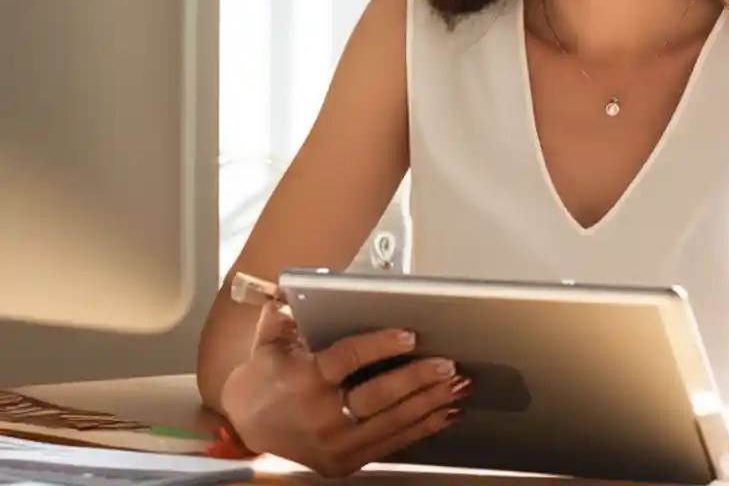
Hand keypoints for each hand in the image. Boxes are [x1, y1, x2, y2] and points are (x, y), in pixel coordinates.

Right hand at [220, 300, 467, 477]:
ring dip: (430, 403)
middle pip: (378, 396)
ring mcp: (335, 444)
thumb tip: (296, 289)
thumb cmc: (264, 380)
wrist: (246, 427)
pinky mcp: (346, 462)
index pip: (347, 359)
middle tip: (448, 365)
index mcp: (303, 381)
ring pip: (392, 422)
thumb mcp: (267, 343)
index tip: (409, 335)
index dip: (380, 346)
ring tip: (459, 386)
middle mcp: (320, 416)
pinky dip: (423, 427)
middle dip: (417, 379)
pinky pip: (392, 443)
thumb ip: (284, 317)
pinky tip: (446, 413)